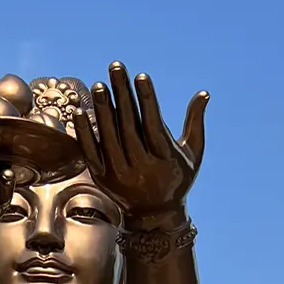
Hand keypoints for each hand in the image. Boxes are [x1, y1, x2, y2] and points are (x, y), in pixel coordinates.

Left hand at [75, 63, 206, 219]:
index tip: (141, 76)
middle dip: (121, 94)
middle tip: (115, 67)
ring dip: (102, 109)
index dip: (147, 99)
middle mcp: (141, 166)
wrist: (155, 216)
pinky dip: (84, 133)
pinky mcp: (103, 178)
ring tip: (99, 85)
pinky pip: (91, 153)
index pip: (153, 123)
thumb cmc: (177, 179)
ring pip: (108, 137)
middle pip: (128, 125)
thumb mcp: (192, 154)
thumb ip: (195, 122)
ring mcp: (120, 173)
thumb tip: (204, 94)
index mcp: (165, 158)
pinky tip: (79, 112)